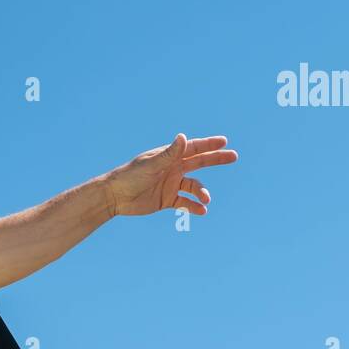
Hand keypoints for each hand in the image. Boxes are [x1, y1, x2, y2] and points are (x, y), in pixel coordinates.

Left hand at [101, 133, 237, 216]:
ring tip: (206, 200)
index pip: (192, 148)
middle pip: (199, 162)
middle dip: (216, 159)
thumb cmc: (130, 176)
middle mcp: (172, 168)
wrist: (114, 197)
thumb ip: (169, 153)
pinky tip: (201, 211)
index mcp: (168, 156)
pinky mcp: (167, 200)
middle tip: (234, 156)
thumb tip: (184, 137)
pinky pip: (185, 202)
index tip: (224, 142)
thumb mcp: (151, 164)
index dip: (208, 144)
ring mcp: (171, 184)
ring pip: (194, 186)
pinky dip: (194, 207)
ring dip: (202, 192)